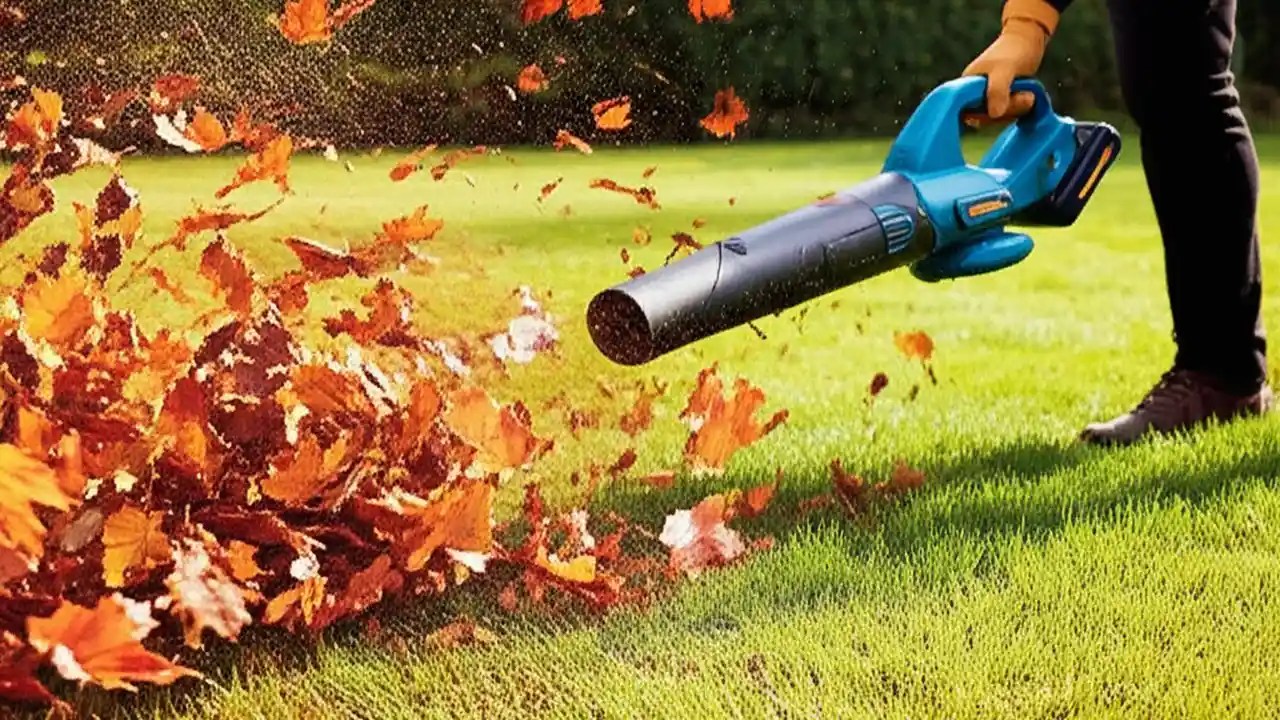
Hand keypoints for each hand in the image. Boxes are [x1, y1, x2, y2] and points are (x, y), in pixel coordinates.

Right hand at [961, 0, 1058, 125]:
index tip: (1000, 110)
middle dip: (1007, 110)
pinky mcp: (1003, 98)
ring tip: (1029, 94)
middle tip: (1024, 96)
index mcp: (967, 85)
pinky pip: (1009, 112)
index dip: (982, 116)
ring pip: (1000, 116)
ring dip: (1017, 108)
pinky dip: (1020, 108)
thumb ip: (997, 90)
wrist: (1030, 39)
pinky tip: (1029, 96)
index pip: (966, 113)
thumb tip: (994, 115)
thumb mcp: (1004, 69)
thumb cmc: (1014, 51)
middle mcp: (975, 93)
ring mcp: (990, 96)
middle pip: (986, 118)